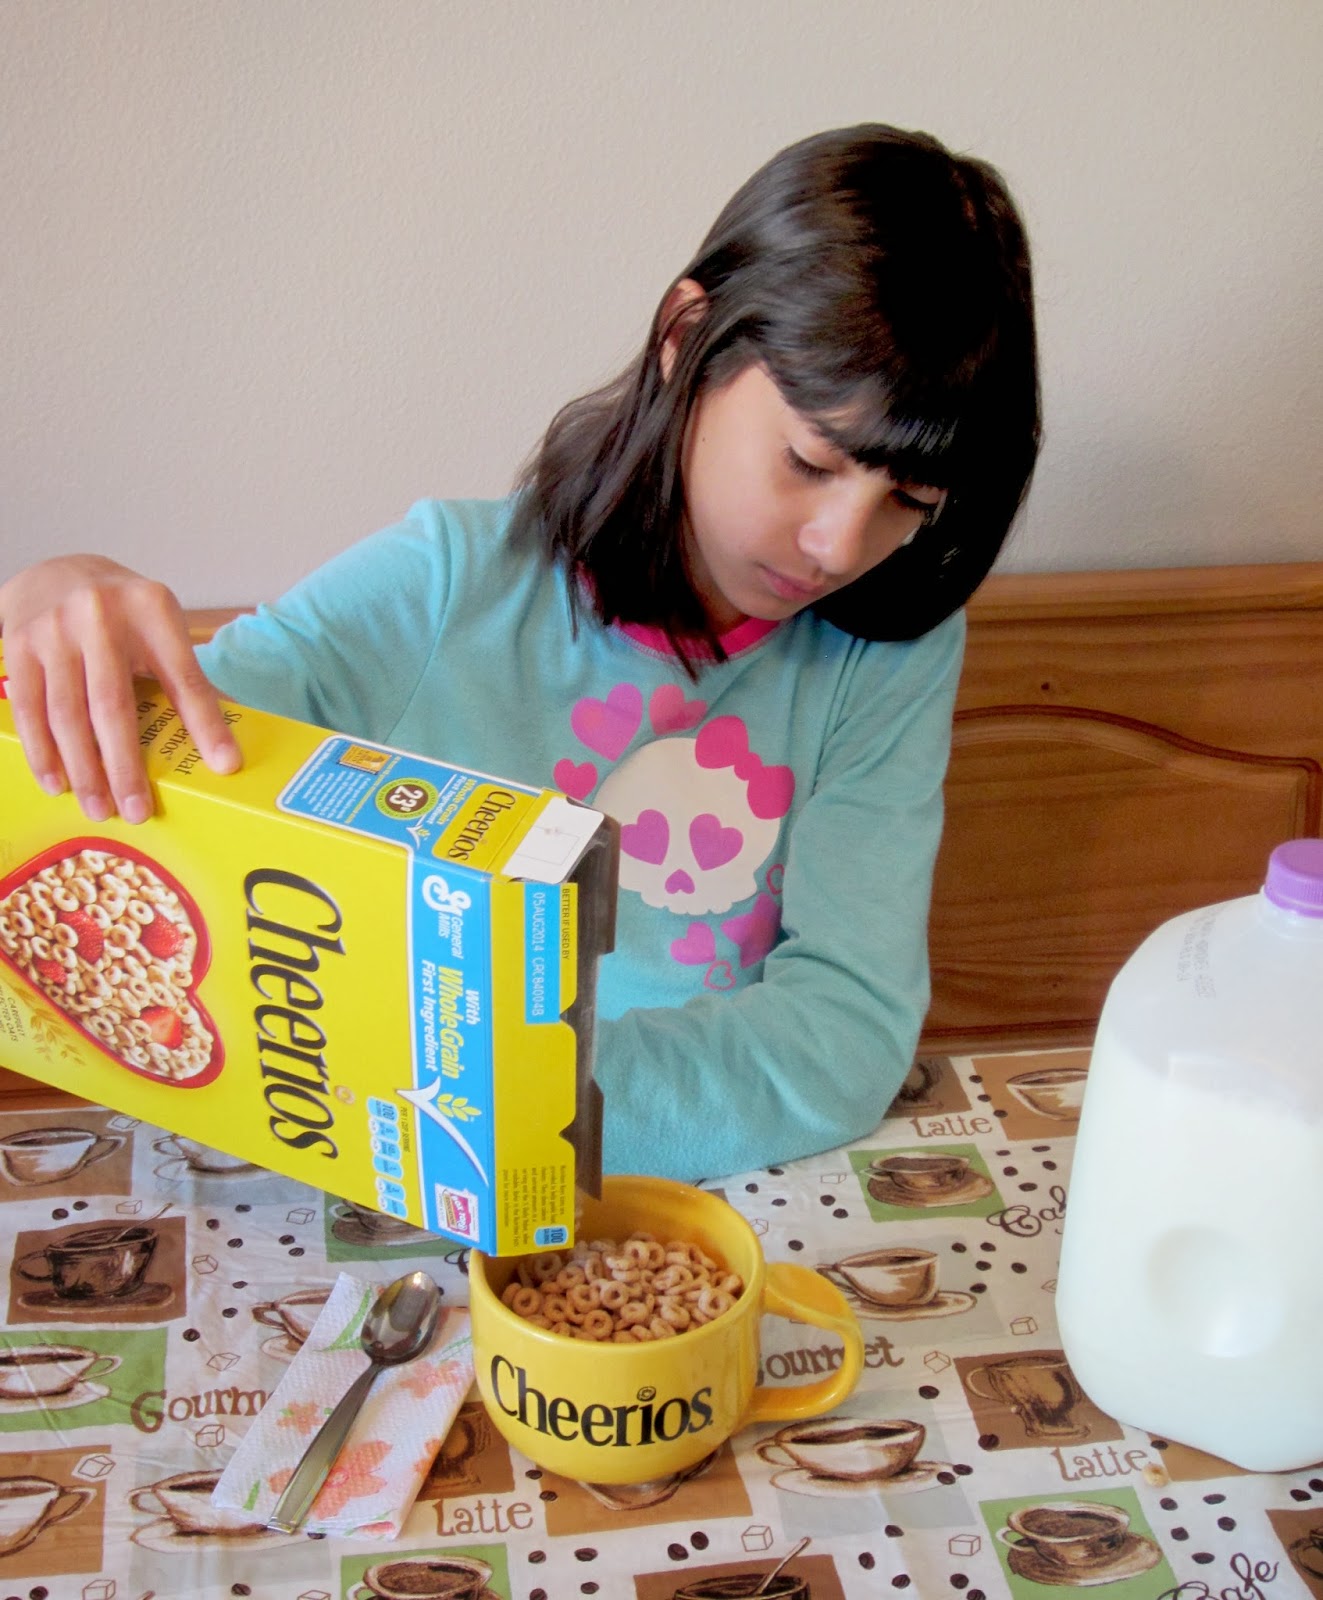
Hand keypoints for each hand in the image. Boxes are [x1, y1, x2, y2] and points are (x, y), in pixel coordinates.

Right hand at [0, 555, 240, 822]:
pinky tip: (57, 783)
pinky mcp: (18, 645)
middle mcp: (99, 615)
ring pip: (67, 714)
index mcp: (152, 609)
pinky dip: (43, 752)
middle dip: (125, 766)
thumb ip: (183, 675)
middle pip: (113, 705)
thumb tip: (220, 744)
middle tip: (138, 811)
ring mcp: (53, 630)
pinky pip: (28, 709)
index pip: (184, 677)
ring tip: (100, 808)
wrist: (57, 570)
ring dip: (83, 769)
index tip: (225, 765)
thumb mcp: (161, 625)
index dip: (206, 724)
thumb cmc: (123, 613)